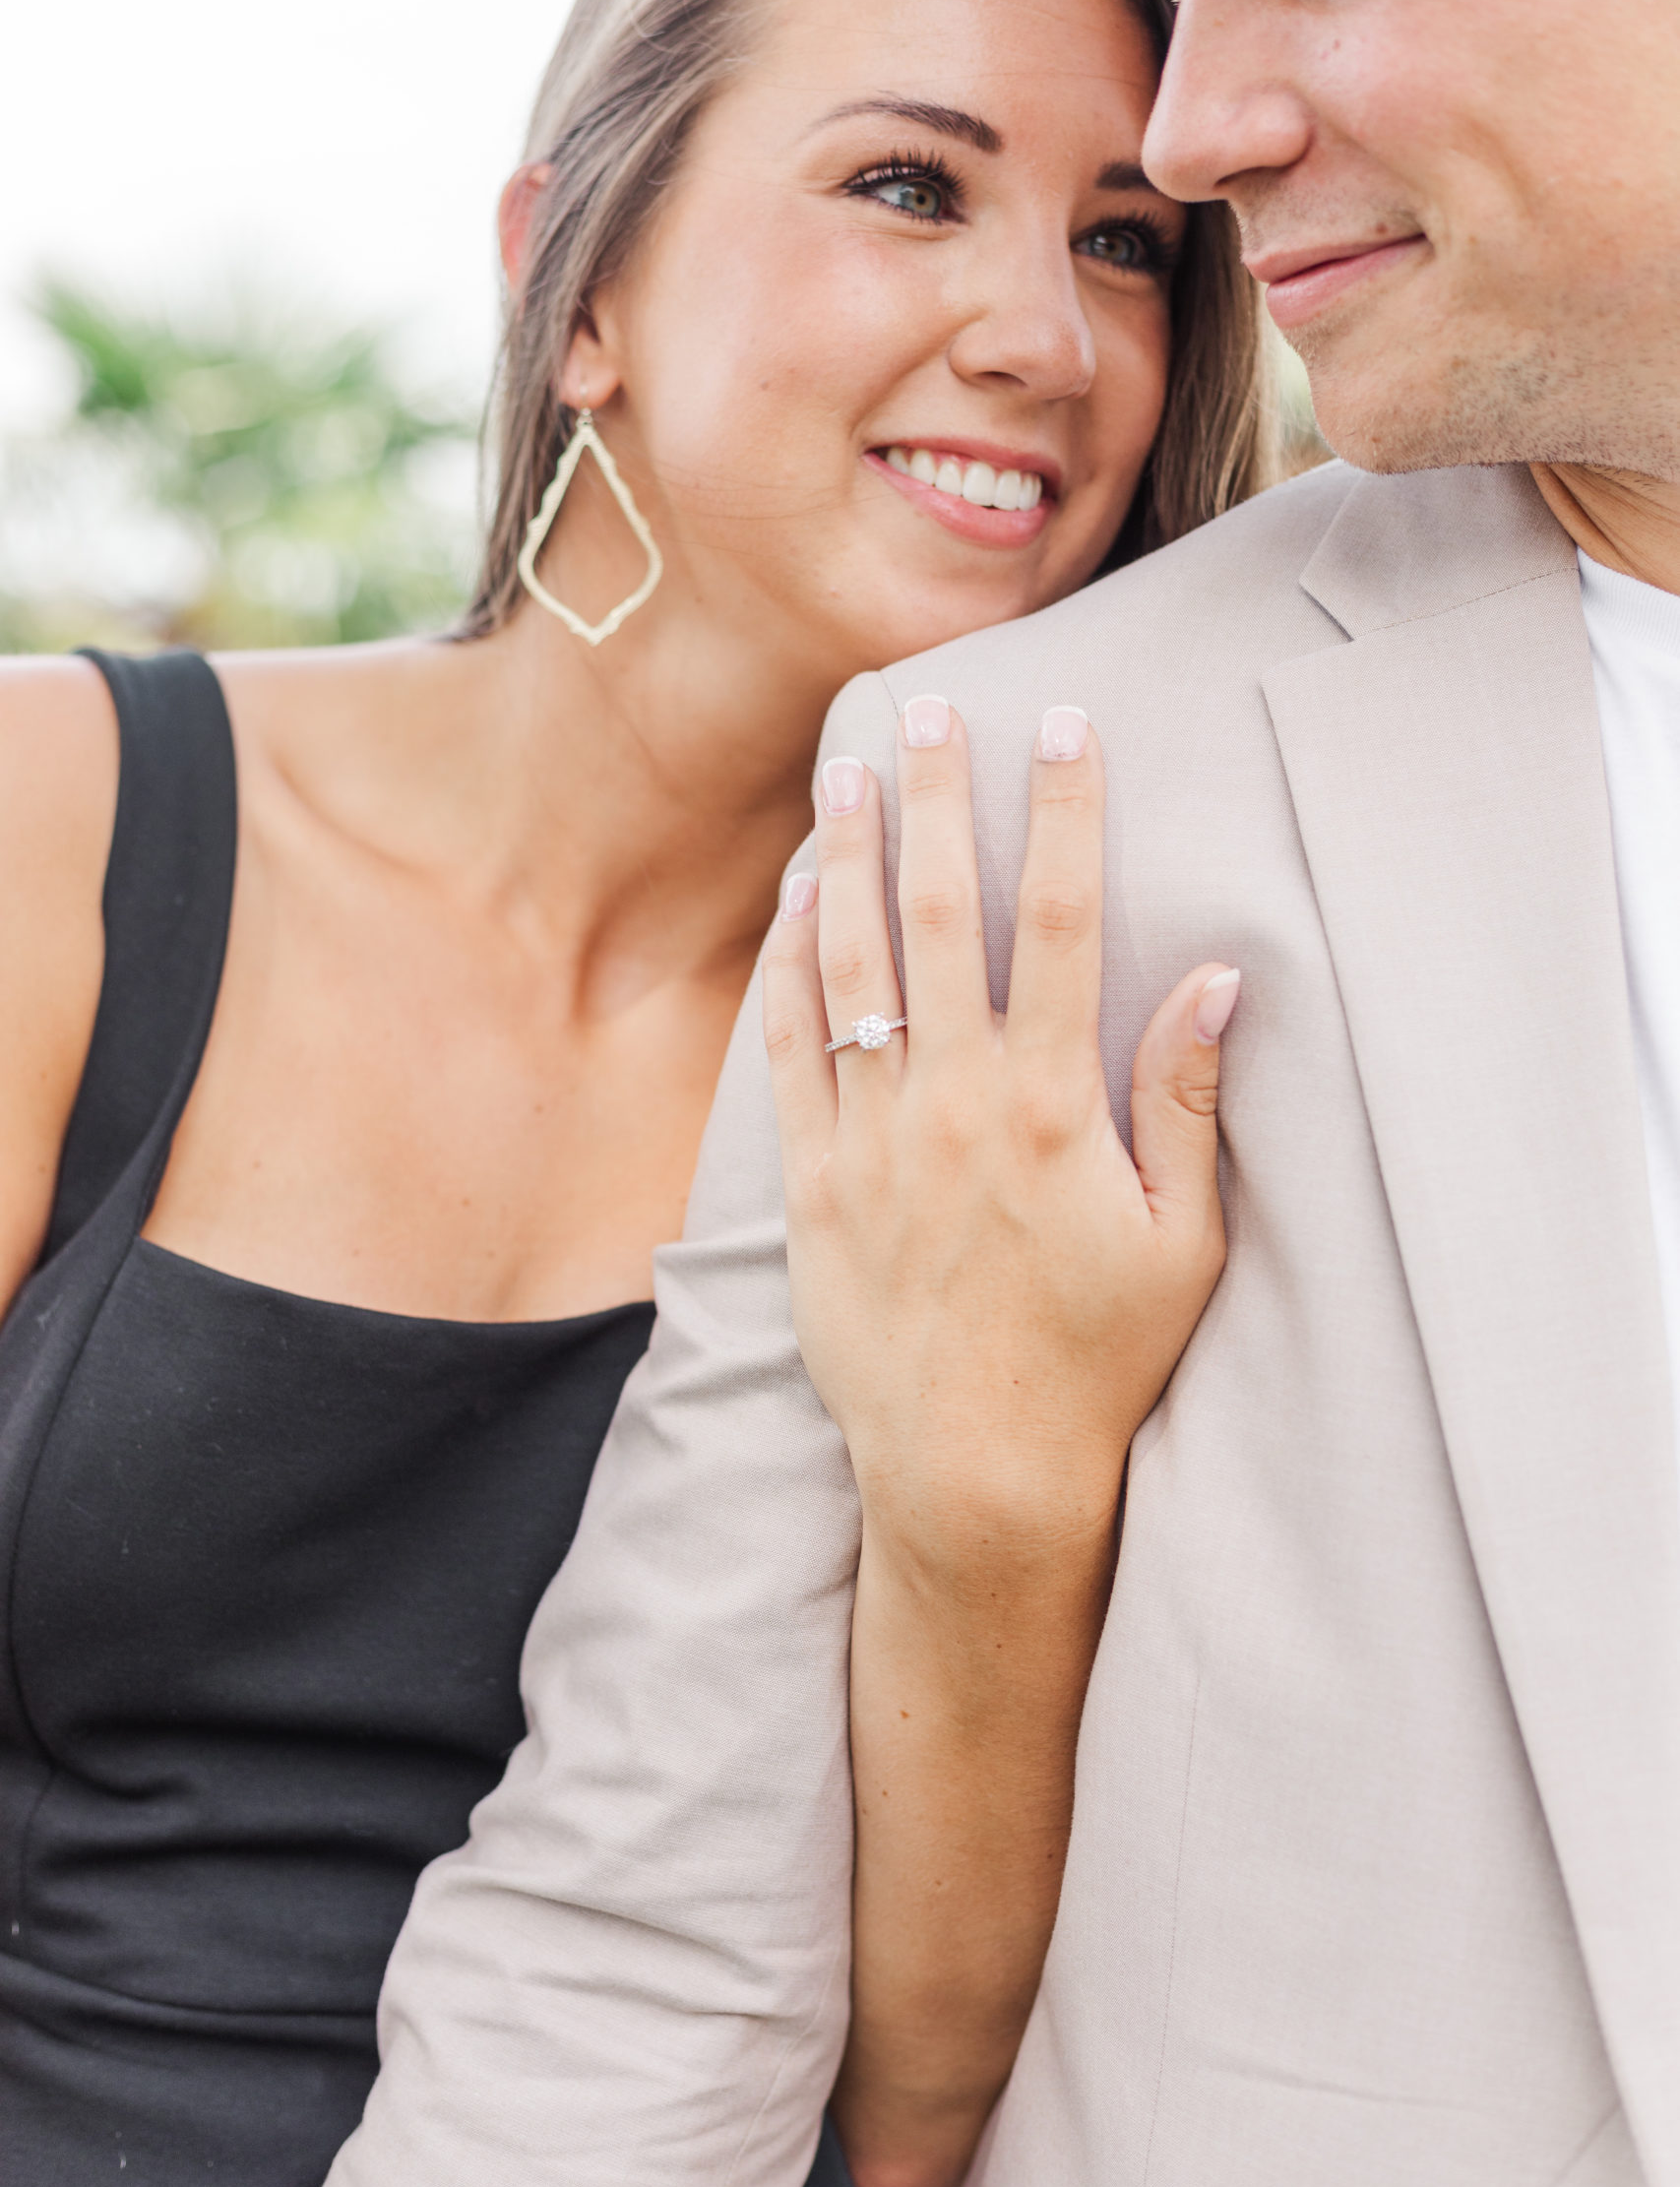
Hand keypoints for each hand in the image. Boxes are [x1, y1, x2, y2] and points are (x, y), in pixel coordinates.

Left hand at [764, 692, 1237, 1579]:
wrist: (976, 1478)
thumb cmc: (1099, 1362)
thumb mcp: (1182, 1242)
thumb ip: (1188, 1101)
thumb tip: (1215, 974)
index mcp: (1049, 1106)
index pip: (1058, 923)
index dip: (1063, 813)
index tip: (1065, 724)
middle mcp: (951, 1104)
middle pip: (941, 915)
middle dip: (939, 800)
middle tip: (928, 709)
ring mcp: (871, 1141)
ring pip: (853, 966)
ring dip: (851, 859)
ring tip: (847, 774)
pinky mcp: (812, 1187)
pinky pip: (790, 1052)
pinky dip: (790, 968)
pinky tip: (796, 903)